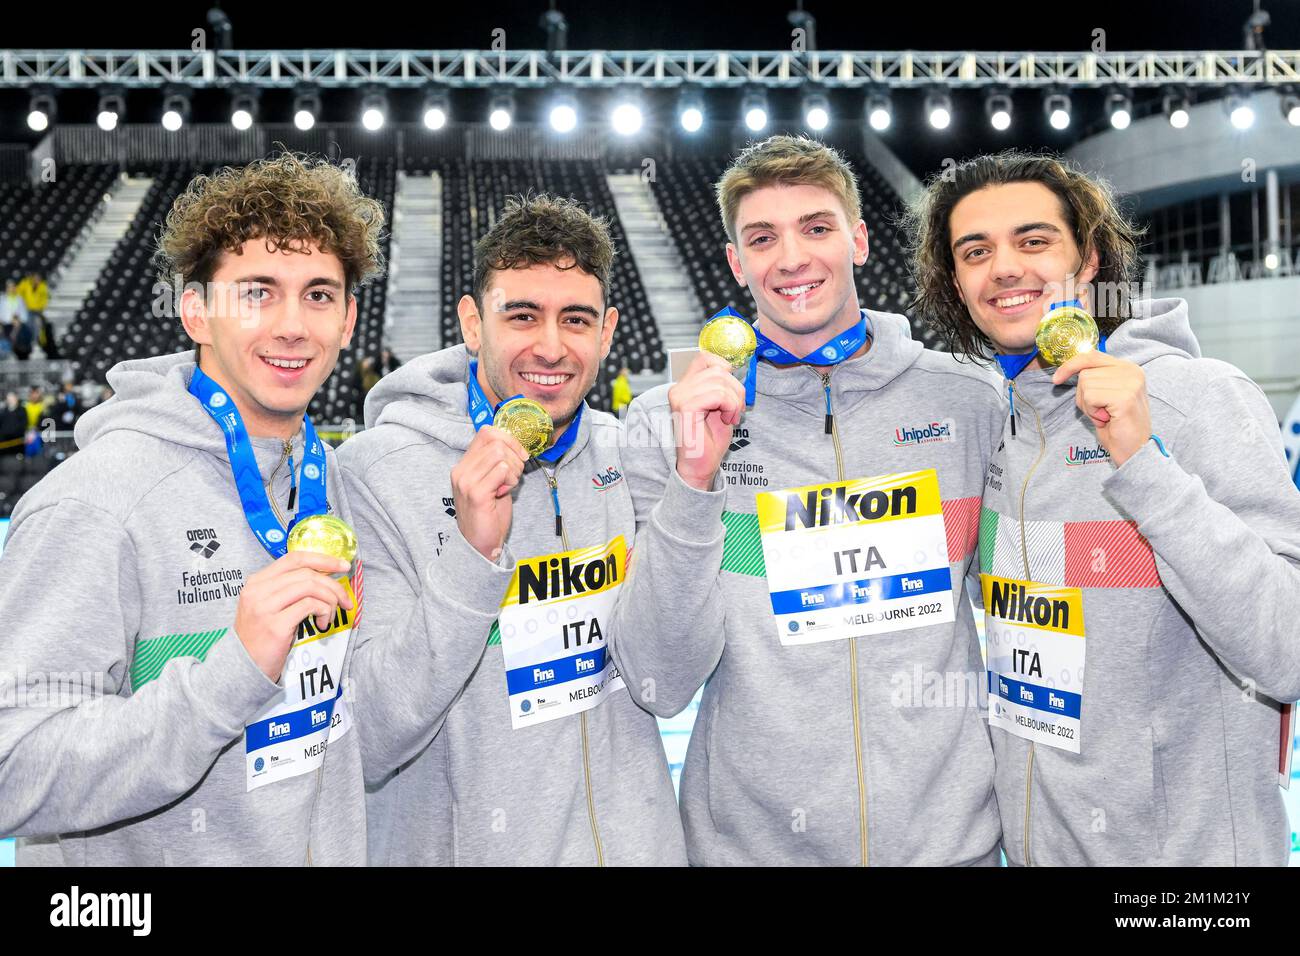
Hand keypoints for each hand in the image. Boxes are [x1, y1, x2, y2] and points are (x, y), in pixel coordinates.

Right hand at [234, 552, 353, 680]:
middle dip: (333, 585)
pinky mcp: (275, 626)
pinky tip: (322, 624)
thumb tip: (325, 575)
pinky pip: (310, 606)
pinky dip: (324, 611)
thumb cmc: (262, 635)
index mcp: (257, 581)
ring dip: (330, 600)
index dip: (323, 559)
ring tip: (330, 615)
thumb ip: (289, 588)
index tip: (343, 566)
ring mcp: (265, 607)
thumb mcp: (269, 605)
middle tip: (345, 600)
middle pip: (307, 573)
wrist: (243, 666)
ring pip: (311, 587)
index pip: (295, 558)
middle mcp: (258, 590)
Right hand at [451, 424, 527, 560]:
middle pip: (496, 441)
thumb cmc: (489, 514)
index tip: (520, 455)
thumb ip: (497, 463)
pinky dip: (511, 480)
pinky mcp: (476, 493)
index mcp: (464, 465)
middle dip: (514, 456)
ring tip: (508, 486)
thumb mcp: (492, 482)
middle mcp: (461, 470)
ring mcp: (466, 481)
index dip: (509, 439)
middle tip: (514, 476)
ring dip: (514, 469)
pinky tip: (505, 492)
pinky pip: (502, 470)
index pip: (486, 432)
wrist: (480, 544)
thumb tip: (514, 444)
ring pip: (500, 454)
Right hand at [669, 351, 745, 489]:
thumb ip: (723, 386)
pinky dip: (730, 406)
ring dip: (734, 400)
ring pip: (720, 380)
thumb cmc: (709, 440)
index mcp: (686, 386)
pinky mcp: (685, 408)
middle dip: (736, 389)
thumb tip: (738, 369)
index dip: (725, 369)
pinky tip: (726, 420)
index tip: (732, 392)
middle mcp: (679, 389)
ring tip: (730, 417)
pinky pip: (718, 394)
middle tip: (736, 410)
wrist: (700, 466)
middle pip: (718, 369)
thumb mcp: (721, 406)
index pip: (706, 358)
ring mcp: (680, 397)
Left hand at [1052, 352, 1150, 466]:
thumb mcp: (1104, 395)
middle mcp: (1132, 371)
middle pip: (1085, 373)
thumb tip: (1070, 369)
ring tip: (1105, 416)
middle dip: (1083, 396)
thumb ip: (1095, 379)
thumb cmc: (1117, 425)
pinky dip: (1092, 412)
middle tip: (1100, 412)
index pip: (1092, 356)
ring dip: (1088, 406)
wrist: (1134, 450)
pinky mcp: (1125, 396)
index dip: (1071, 365)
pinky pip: (1090, 397)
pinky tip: (1107, 420)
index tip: (1056, 379)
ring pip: (1085, 384)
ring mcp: (1130, 382)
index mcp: (1128, 368)